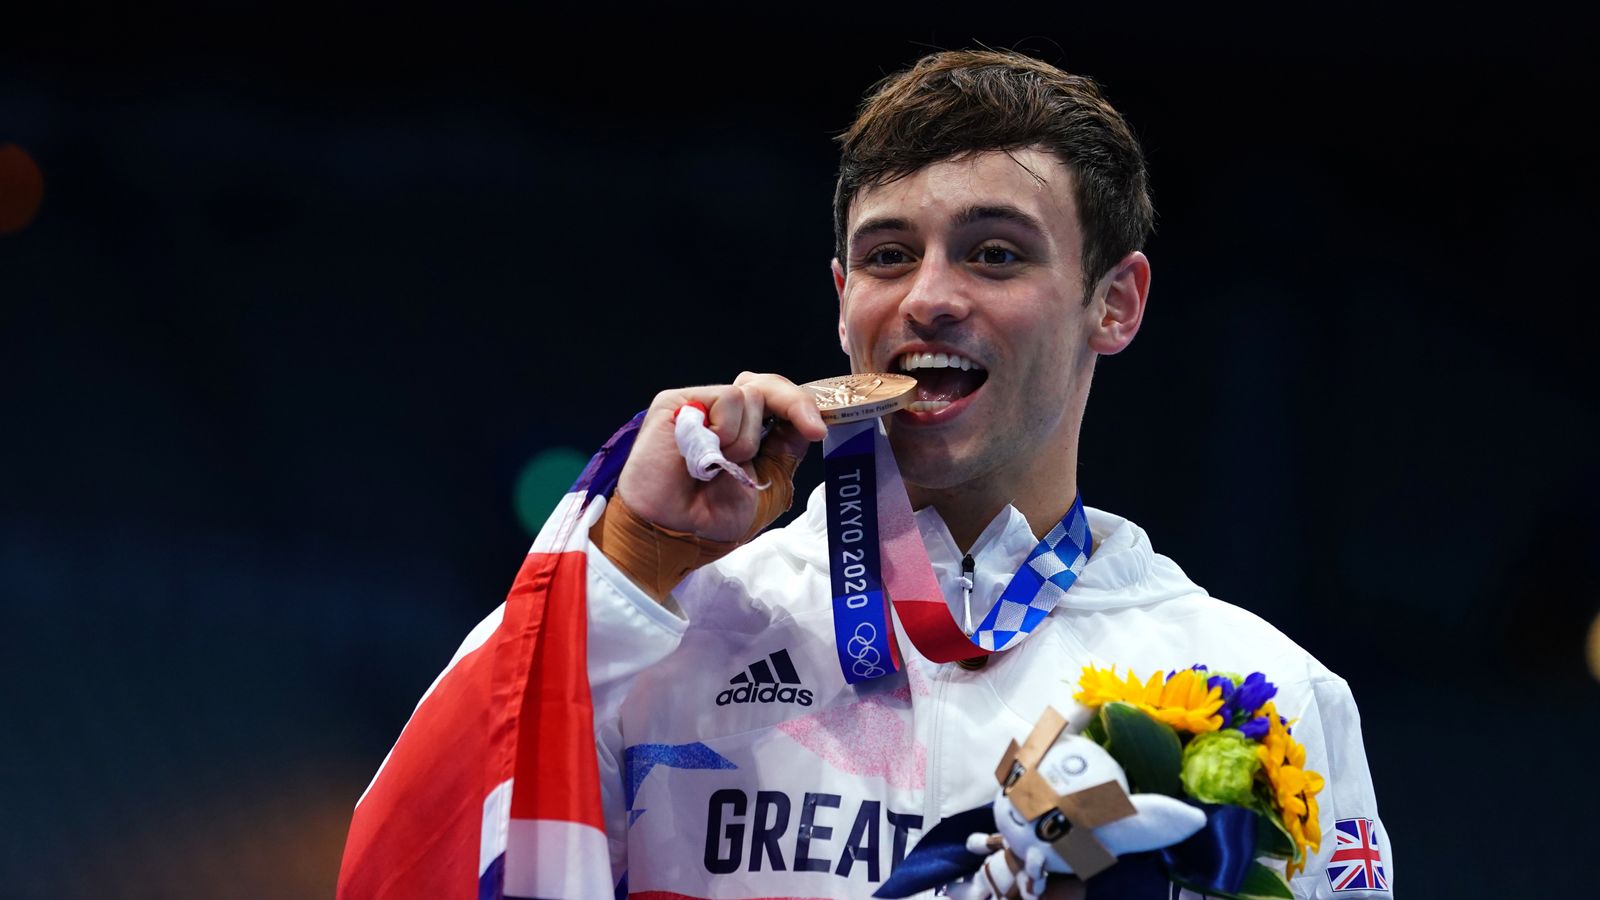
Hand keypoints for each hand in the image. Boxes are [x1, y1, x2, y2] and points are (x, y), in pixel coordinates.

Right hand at [616, 372, 827, 542]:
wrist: (675, 532)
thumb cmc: (714, 515)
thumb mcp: (769, 485)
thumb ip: (787, 451)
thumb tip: (809, 421)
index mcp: (747, 430)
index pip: (781, 400)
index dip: (802, 407)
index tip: (819, 431)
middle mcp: (725, 414)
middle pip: (769, 386)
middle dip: (790, 408)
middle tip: (801, 436)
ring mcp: (701, 405)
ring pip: (749, 395)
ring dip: (744, 440)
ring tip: (717, 466)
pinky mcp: (678, 402)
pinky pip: (726, 398)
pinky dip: (725, 431)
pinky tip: (702, 455)